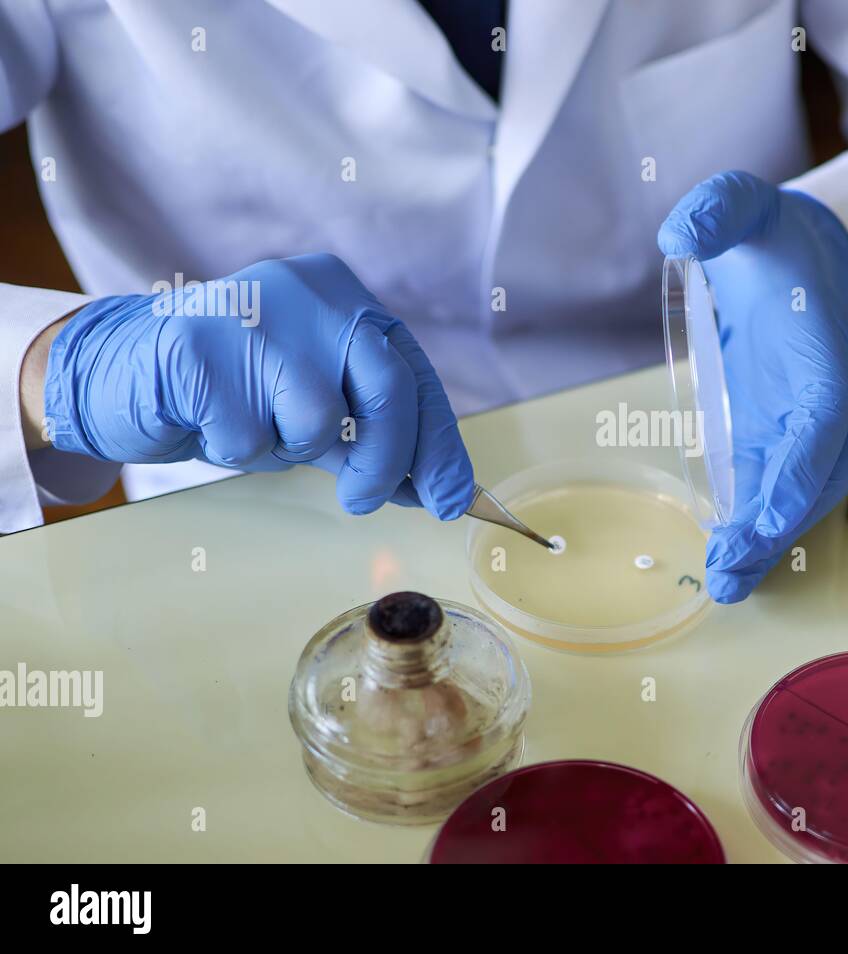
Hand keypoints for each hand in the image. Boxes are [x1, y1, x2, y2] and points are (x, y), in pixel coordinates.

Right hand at [44, 253, 474, 517]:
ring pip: (318, 419)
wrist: (118, 372)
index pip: (414, 374)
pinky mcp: (198, 347)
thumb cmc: (230, 392)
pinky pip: (250, 436)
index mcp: (344, 299)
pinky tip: (208, 420)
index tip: (451, 500)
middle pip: (387, 387)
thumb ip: (370, 439)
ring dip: (287, 449)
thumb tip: (437, 488)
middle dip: (387, 459)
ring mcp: (254, 313)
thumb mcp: (311, 409)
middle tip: (363, 500)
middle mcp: (309, 294)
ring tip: (251, 427)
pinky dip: (234, 448)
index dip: (437, 443)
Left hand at [658, 171, 847, 602]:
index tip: (769, 515)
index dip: (798, 469)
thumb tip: (681, 231)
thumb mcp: (747, 205)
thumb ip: (721, 208)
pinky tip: (724, 558)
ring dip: (764, 541)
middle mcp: (816, 398)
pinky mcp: (769, 432)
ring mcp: (793, 422)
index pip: (821, 420)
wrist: (795, 256)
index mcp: (820, 351)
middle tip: (731, 572)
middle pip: (812, 475)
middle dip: (777, 527)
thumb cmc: (773, 236)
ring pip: (791, 494)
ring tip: (726, 582)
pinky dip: (751, 525)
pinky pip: (766, 487)